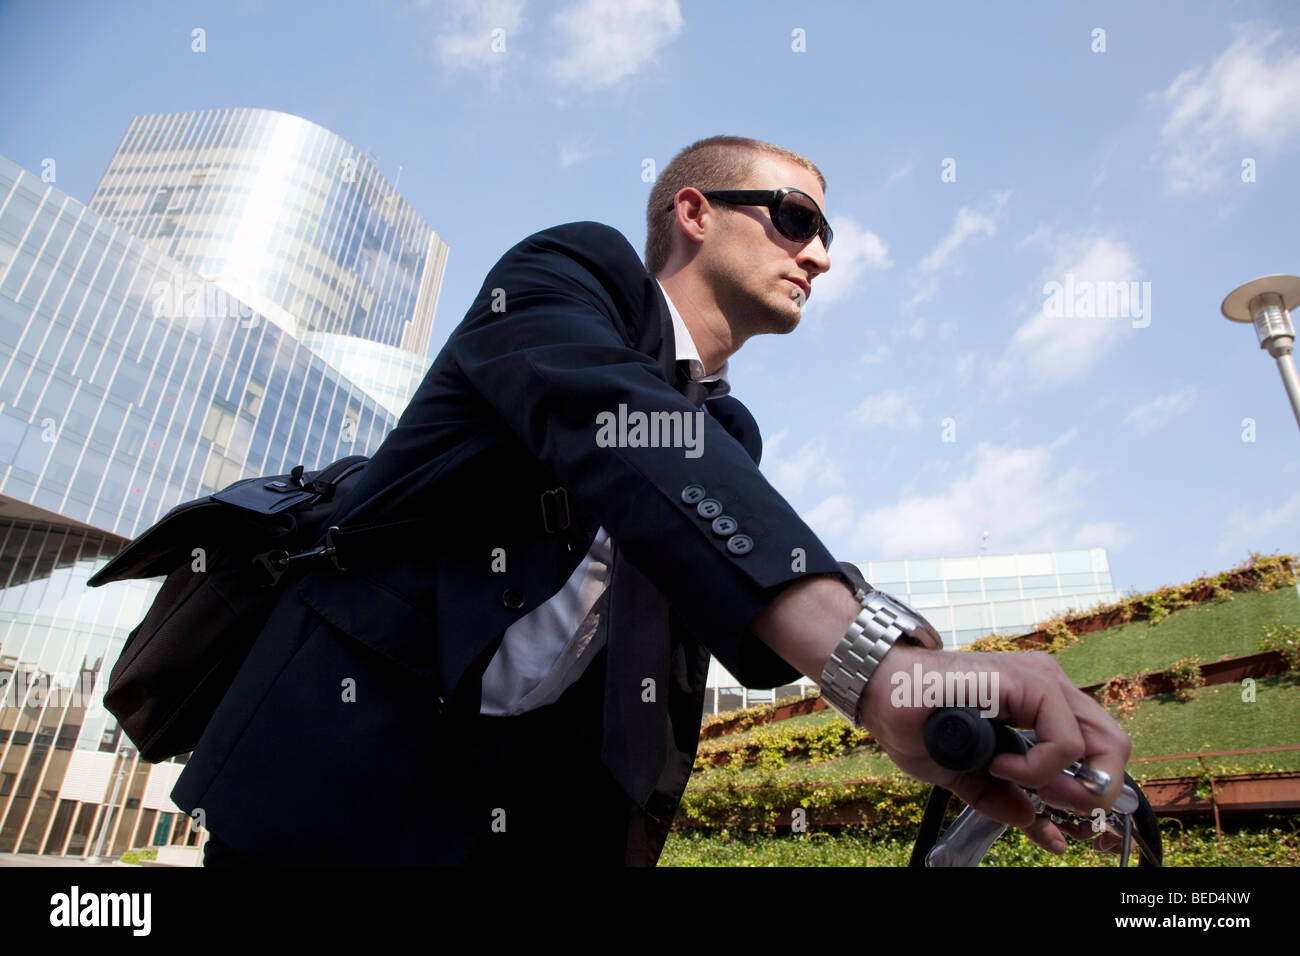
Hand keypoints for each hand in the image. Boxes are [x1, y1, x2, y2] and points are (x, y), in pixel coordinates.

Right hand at [857, 643, 1132, 855]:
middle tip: (1057, 808)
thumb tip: (1044, 831)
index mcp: (1039, 706)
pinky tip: (1001, 765)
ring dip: (1067, 781)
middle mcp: (1049, 690)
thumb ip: (1006, 800)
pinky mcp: (1029, 681)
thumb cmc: (915, 721)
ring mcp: (1042, 681)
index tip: (1066, 821)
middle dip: (1097, 790)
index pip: (1096, 750)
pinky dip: (1040, 767)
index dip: (1093, 791)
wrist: (880, 690)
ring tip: (1021, 783)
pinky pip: (1065, 740)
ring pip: (1102, 742)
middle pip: (1112, 745)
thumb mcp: (968, 776)